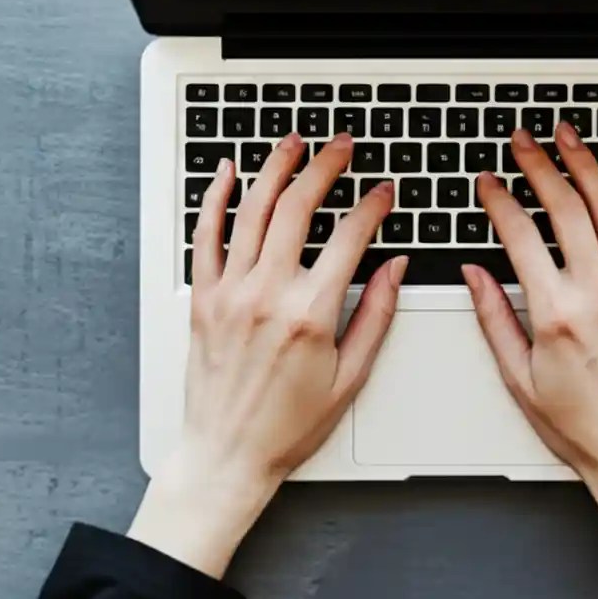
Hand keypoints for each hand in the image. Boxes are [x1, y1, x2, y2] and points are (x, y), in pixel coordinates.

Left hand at [128, 132, 405, 577]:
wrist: (227, 455)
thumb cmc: (287, 426)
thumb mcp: (350, 377)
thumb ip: (376, 315)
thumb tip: (394, 267)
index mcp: (310, 315)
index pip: (350, 238)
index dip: (372, 207)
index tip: (383, 193)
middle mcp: (266, 295)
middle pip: (297, 208)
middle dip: (325, 167)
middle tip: (341, 147)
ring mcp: (229, 293)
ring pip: (251, 210)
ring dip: (274, 168)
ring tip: (294, 143)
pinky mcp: (202, 299)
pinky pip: (205, 236)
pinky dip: (215, 199)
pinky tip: (227, 172)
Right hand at [464, 123, 597, 568]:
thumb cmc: (581, 427)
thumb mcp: (520, 379)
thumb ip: (494, 319)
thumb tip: (474, 273)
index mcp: (554, 314)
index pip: (519, 235)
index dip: (499, 199)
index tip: (488, 181)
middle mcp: (597, 294)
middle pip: (565, 209)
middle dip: (538, 165)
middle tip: (523, 140)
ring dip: (586, 166)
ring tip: (568, 138)